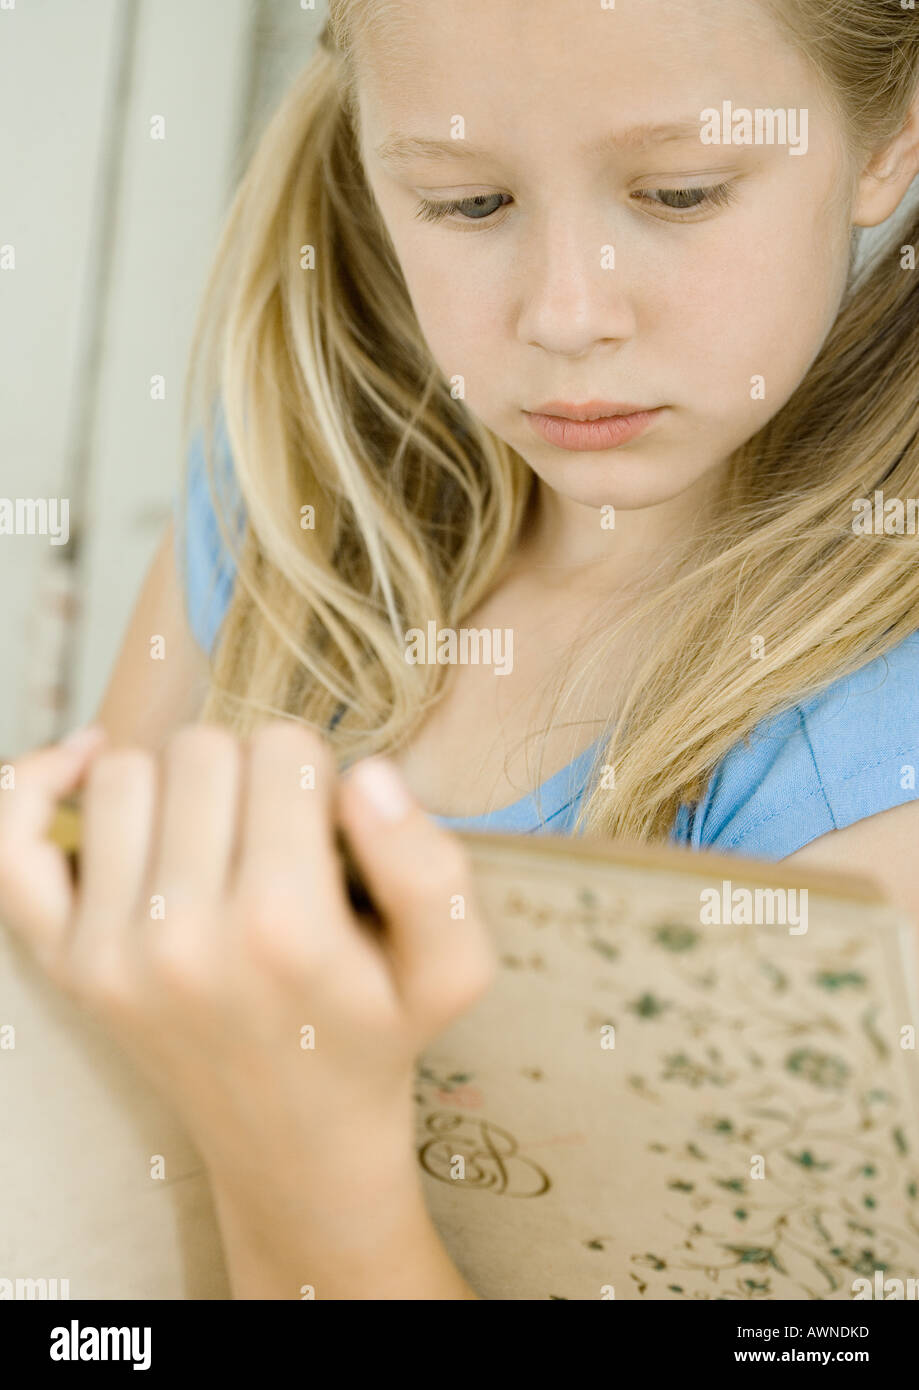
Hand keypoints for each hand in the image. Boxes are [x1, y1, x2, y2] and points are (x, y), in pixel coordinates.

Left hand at [0, 721, 496, 1193]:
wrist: (297, 1143)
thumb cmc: (376, 1036)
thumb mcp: (455, 969)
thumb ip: (432, 867)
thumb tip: (367, 776)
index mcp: (283, 928)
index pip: (286, 750)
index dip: (319, 776)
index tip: (328, 832)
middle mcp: (181, 937)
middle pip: (203, 752)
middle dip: (251, 776)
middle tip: (275, 841)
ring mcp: (107, 953)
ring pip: (123, 775)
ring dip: (176, 787)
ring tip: (216, 840)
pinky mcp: (63, 963)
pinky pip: (15, 841)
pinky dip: (43, 785)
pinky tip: (90, 767)